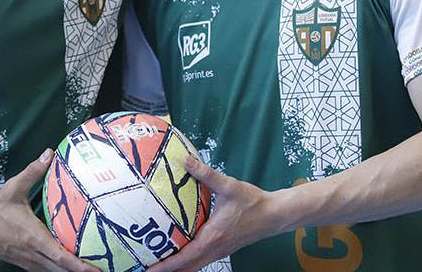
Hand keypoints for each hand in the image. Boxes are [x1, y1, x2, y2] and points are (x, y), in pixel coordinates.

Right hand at [0, 149, 90, 271]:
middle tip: (99, 270)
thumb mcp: (14, 187)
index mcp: (34, 238)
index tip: (94, 269)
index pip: (60, 257)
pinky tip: (64, 267)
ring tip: (86, 270)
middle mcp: (33, 253)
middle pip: (60, 271)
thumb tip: (49, 153)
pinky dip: (56, 270)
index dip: (78, 265)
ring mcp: (27, 260)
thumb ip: (33, 171)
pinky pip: (43, 271)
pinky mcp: (23, 262)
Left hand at [148, 158, 275, 271]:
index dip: (166, 265)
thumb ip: (205, 174)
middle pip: (187, 268)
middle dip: (167, 270)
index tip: (150, 268)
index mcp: (213, 237)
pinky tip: (180, 252)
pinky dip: (188, 261)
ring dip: (177, 267)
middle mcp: (215, 248)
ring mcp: (220, 251)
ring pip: (195, 265)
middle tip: (147, 268)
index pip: (185, 257)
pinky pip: (201, 259)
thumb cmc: (253, 202)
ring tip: (159, 263)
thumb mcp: (228, 186)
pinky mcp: (223, 248)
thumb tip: (185, 160)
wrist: (274, 215)